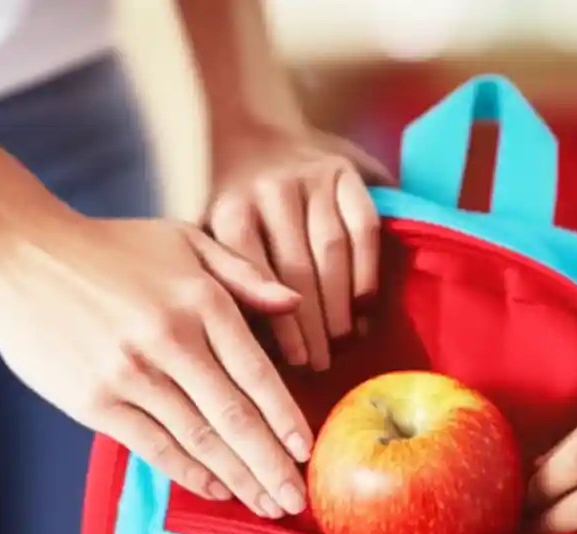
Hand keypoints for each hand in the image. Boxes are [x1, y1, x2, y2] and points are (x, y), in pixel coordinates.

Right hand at [0, 211, 313, 517]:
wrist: (18, 252)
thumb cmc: (109, 247)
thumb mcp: (185, 241)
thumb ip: (244, 275)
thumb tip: (295, 303)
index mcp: (201, 302)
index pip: (258, 374)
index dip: (286, 419)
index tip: (308, 451)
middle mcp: (171, 340)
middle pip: (235, 418)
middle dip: (272, 466)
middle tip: (298, 500)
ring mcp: (131, 373)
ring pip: (199, 439)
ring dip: (238, 479)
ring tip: (268, 505)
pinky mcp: (93, 399)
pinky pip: (153, 446)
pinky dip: (189, 473)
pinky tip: (217, 490)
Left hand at [204, 123, 392, 371]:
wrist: (249, 127)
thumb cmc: (229, 202)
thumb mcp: (209, 233)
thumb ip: (228, 280)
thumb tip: (248, 349)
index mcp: (230, 208)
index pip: (259, 276)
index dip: (281, 325)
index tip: (297, 363)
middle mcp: (270, 188)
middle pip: (298, 268)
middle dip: (313, 323)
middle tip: (324, 364)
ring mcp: (311, 177)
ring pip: (332, 250)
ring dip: (341, 302)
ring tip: (344, 341)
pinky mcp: (344, 171)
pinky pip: (364, 227)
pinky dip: (367, 269)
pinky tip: (365, 304)